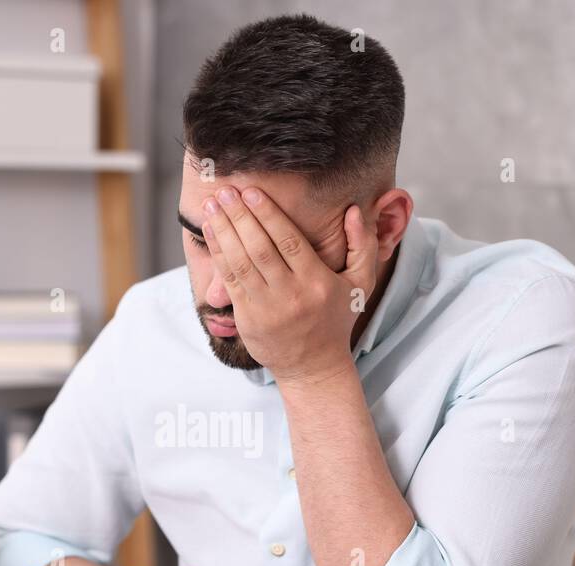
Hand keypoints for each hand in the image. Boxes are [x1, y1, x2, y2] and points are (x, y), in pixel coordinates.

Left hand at [200, 185, 377, 382]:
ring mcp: (266, 308)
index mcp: (317, 282)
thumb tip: (355, 210)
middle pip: (260, 248)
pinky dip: (218, 253)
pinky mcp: (247, 318)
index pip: (289, 241)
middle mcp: (290, 295)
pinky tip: (211, 231)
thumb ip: (363, 245)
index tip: (251, 191)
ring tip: (212, 204)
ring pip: (240, 262)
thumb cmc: (336, 320)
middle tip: (226, 190)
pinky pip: (229, 280)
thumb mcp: (360, 284)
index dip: (267, 214)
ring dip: (223, 230)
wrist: (313, 366)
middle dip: (240, 216)